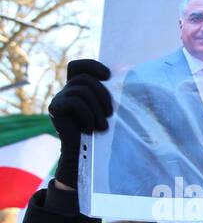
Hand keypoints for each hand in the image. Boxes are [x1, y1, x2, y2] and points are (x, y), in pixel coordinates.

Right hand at [48, 60, 111, 187]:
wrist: (86, 156)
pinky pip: (75, 102)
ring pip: (81, 90)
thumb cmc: (103, 135)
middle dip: (102, 94)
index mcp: (78, 89)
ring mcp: (59, 99)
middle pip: (83, 78)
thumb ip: (112, 95)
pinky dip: (87, 115)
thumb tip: (127, 75)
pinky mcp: (55, 109)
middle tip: (111, 113)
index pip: (78, 66)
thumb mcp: (109, 112)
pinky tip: (89, 129)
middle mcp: (66, 91)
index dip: (91, 66)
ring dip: (97, 109)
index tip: (109, 76)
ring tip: (102, 126)